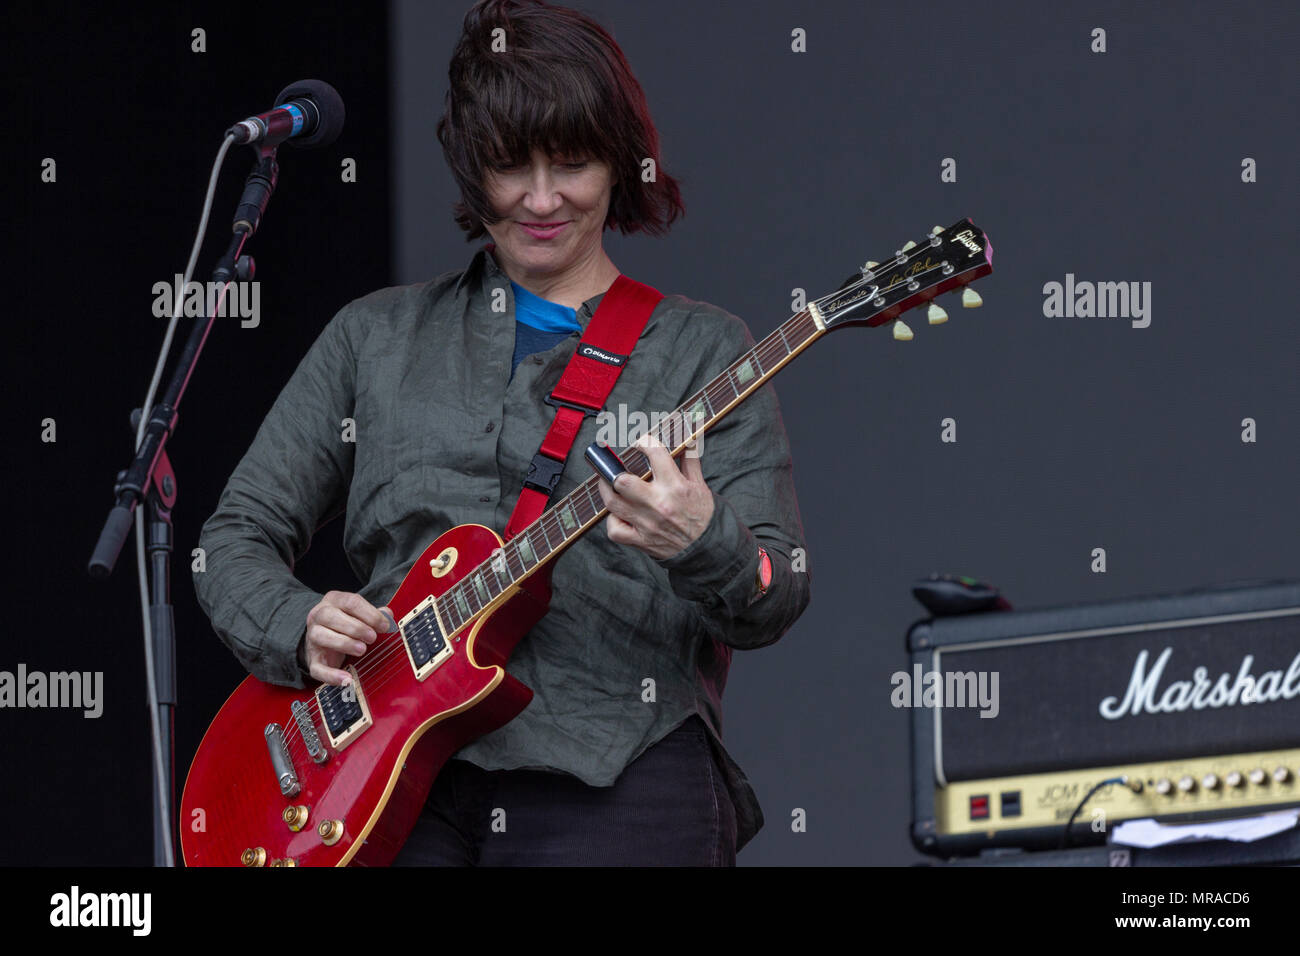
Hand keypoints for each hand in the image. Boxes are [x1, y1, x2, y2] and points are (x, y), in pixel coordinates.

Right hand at [300, 591, 395, 685]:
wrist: (321, 639)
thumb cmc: (345, 623)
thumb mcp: (359, 614)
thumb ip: (374, 614)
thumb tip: (388, 615)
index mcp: (334, 601)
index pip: (350, 602)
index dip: (369, 613)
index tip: (384, 626)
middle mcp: (318, 616)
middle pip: (331, 616)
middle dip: (355, 627)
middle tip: (373, 638)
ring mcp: (312, 637)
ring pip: (321, 636)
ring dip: (343, 643)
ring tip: (362, 649)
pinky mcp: (312, 659)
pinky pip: (317, 668)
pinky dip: (331, 675)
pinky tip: (347, 678)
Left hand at [596, 434, 714, 559]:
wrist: (707, 548)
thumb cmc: (703, 516)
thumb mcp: (700, 485)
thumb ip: (690, 460)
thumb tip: (686, 438)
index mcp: (675, 487)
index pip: (655, 454)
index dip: (645, 442)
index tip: (641, 442)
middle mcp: (658, 505)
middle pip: (621, 481)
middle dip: (614, 469)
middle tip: (614, 465)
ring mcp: (647, 525)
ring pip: (612, 503)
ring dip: (606, 489)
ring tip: (608, 483)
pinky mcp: (640, 541)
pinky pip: (615, 530)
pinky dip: (612, 520)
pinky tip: (619, 513)